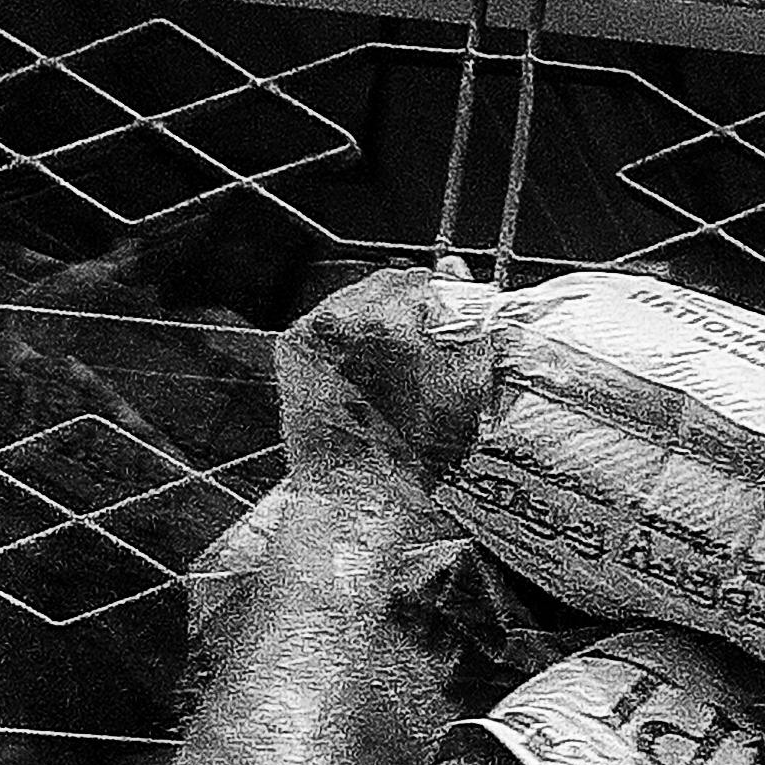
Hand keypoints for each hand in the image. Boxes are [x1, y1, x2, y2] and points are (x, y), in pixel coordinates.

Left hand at [274, 268, 503, 514]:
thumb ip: (471, 327)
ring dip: (380, 318)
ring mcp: (312, 330)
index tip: (458, 325)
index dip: (451, 302)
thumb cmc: (415, 454)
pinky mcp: (292, 348)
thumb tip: (459, 271)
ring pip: (357, 300)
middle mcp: (343, 315)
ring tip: (396, 360)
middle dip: (414, 306)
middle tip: (430, 343)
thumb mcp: (467, 392)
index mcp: (390, 320)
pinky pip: (329, 322)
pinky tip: (366, 367)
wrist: (355, 493)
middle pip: (390, 284)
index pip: (429, 282)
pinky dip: (349, 336)